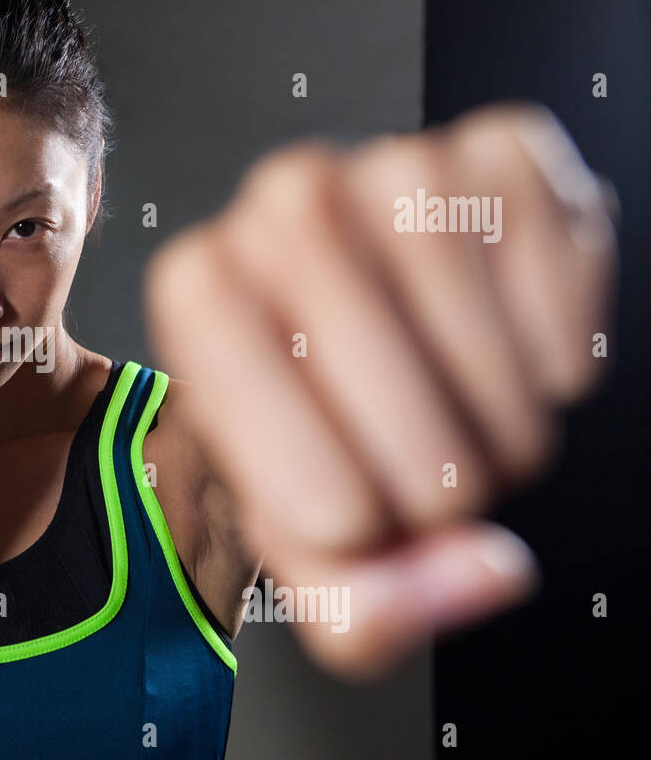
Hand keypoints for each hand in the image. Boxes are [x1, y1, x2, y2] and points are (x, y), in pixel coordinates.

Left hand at [143, 101, 618, 678]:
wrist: (379, 339)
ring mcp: (395, 163)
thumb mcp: (306, 546)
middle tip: (430, 488)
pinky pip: (560, 291)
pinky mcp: (503, 150)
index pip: (259, 426)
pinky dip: (558, 362)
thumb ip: (363, 609)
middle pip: (385, 395)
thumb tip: (486, 573)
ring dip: (504, 435)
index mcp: (200, 286)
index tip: (348, 524)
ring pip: (480, 350)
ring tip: (475, 429)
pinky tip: (513, 356)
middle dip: (431, 488)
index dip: (324, 507)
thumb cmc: (321, 433)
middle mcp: (283, 201)